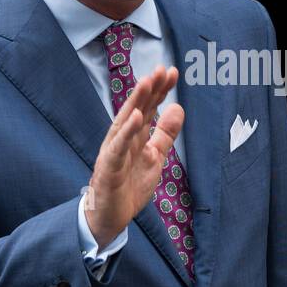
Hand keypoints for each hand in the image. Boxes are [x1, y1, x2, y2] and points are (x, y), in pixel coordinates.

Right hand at [86, 65, 183, 249]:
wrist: (109, 217)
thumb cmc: (129, 185)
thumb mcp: (155, 156)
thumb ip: (166, 134)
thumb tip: (178, 106)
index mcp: (135, 136)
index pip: (148, 108)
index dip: (160, 91)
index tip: (172, 72)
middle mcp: (122, 138)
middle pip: (137, 109)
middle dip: (149, 89)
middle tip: (162, 69)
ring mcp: (114, 151)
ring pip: (124, 122)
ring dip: (135, 102)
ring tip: (146, 83)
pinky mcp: (108, 167)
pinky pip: (118, 148)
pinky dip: (126, 132)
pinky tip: (134, 117)